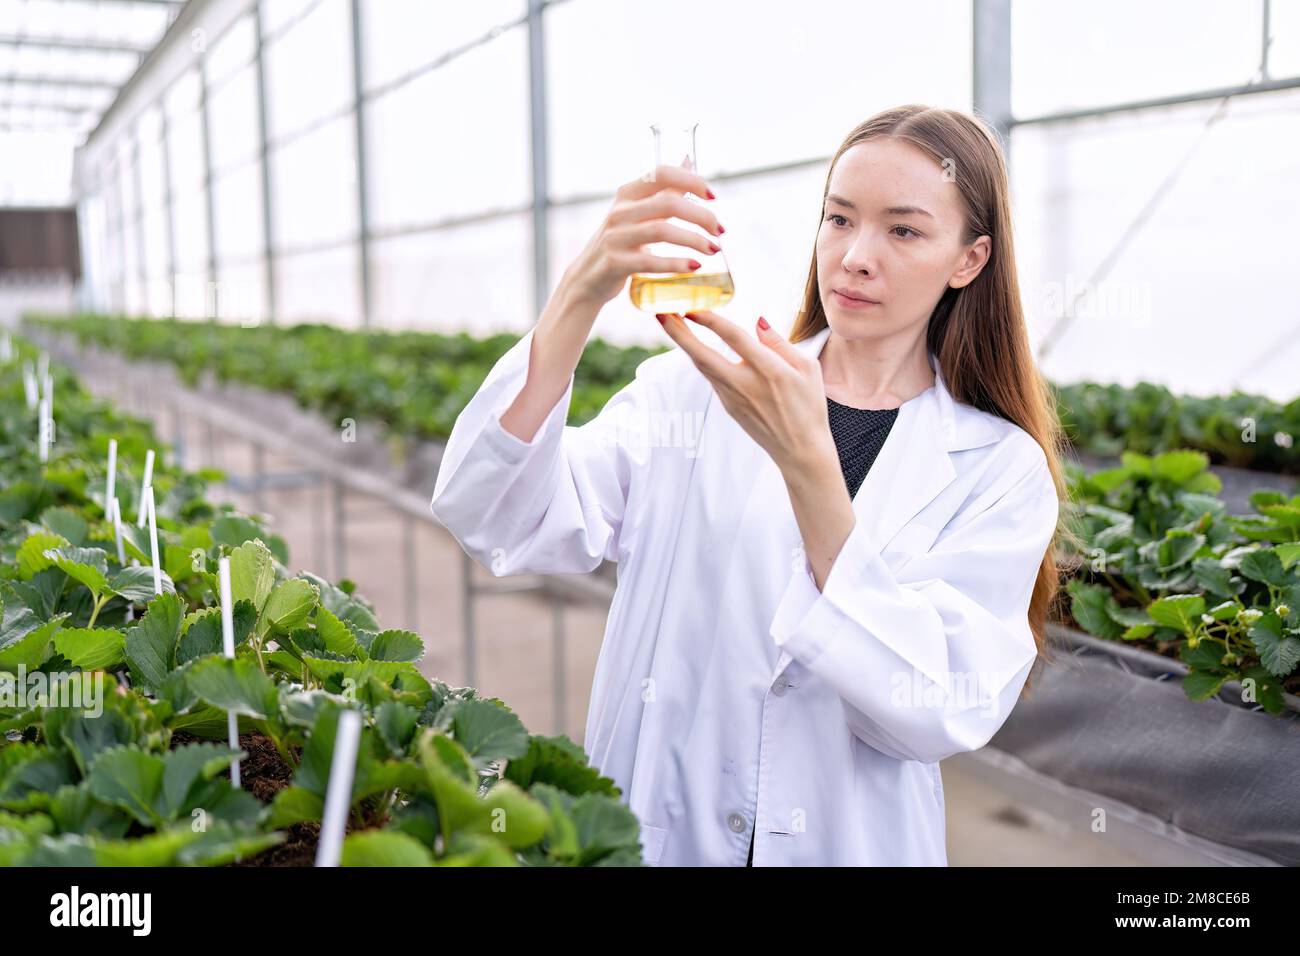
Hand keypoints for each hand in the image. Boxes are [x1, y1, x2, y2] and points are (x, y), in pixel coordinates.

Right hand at [562, 164, 723, 308]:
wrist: (588, 278)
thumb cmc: (620, 242)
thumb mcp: (638, 212)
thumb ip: (664, 190)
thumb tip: (689, 160)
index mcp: (627, 194)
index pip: (662, 173)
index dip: (691, 181)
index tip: (713, 196)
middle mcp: (619, 211)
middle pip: (668, 204)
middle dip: (701, 216)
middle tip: (720, 230)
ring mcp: (615, 237)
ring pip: (662, 230)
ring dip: (694, 240)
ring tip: (714, 249)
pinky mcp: (615, 263)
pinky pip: (650, 261)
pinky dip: (676, 263)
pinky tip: (694, 266)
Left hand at [656, 311, 836, 472]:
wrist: (800, 450)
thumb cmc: (808, 406)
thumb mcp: (807, 369)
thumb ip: (780, 343)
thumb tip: (758, 322)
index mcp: (769, 370)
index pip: (733, 338)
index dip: (710, 320)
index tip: (693, 307)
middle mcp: (745, 384)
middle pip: (703, 355)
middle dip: (679, 333)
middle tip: (661, 312)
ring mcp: (733, 398)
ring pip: (702, 367)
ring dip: (684, 344)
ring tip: (671, 323)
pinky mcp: (729, 407)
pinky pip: (712, 378)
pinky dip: (701, 359)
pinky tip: (695, 346)